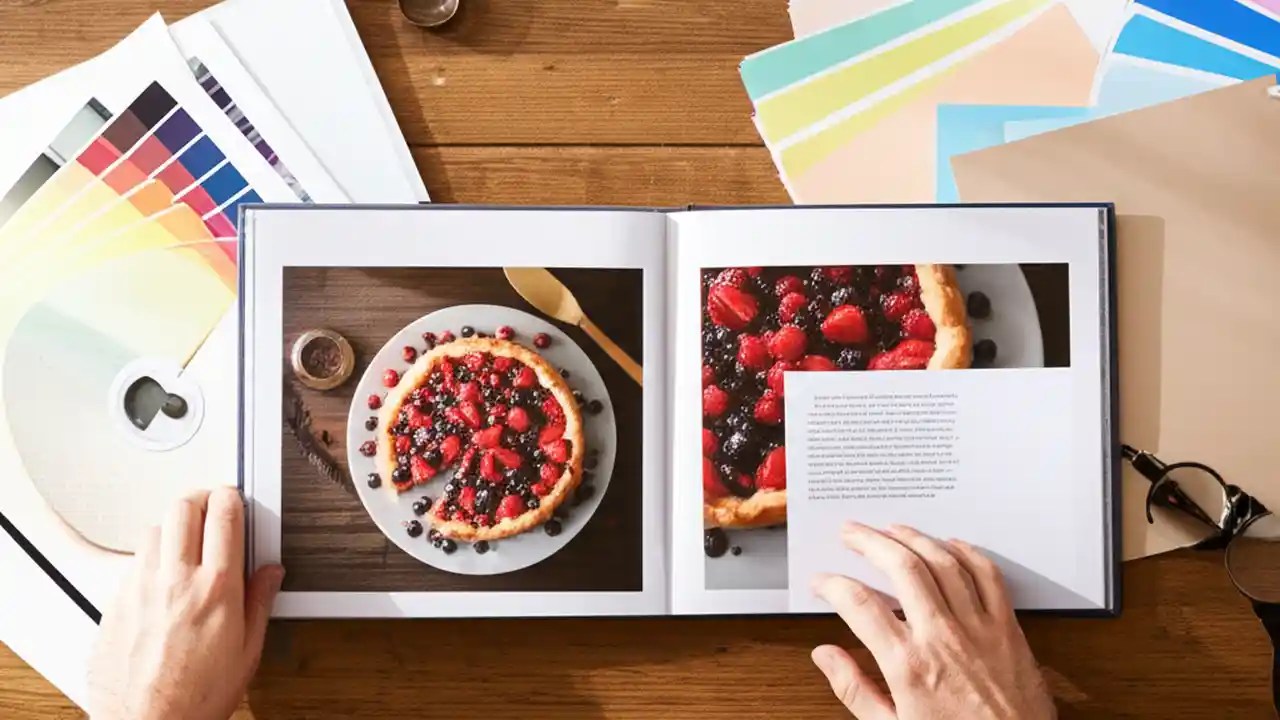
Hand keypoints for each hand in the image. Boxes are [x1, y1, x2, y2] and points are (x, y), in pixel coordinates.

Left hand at [88, 488, 283, 719]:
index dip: (232, 497)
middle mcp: (176, 581)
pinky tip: (161, 576)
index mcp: (217, 589)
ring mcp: (140, 588)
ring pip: (153, 529)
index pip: (224, 515)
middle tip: (210, 508)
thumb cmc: (197, 697)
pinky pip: (132, 561)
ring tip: (185, 543)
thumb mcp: (247, 652)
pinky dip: (150, 558)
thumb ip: (260, 602)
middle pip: (183, 508)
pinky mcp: (116, 602)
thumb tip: (270, 573)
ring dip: (173, 528)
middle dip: (200, 499)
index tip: (236, 500)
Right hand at [810, 523, 1054, 719]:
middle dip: (870, 541)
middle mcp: (942, 638)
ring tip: (892, 529)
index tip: (823, 582)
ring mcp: (978, 629)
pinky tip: (950, 544)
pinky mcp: (1007, 630)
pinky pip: (988, 576)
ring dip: (914, 537)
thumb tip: (826, 656)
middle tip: (851, 532)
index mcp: (908, 665)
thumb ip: (855, 690)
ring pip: (943, 562)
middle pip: (901, 567)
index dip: (833, 584)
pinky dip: (967, 553)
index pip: (859, 604)